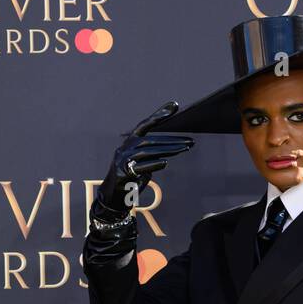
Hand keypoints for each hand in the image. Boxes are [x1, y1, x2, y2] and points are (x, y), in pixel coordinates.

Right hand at [96, 100, 194, 217]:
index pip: (146, 124)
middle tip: (190, 141)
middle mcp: (126, 147)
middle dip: (172, 140)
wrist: (112, 197)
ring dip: (168, 150)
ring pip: (148, 151)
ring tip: (184, 149)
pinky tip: (165, 162)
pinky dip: (153, 164)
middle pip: (152, 140)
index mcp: (130, 142)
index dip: (159, 114)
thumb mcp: (141, 164)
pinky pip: (141, 167)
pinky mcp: (123, 172)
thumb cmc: (129, 179)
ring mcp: (123, 159)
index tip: (175, 105)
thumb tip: (169, 152)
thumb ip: (151, 156)